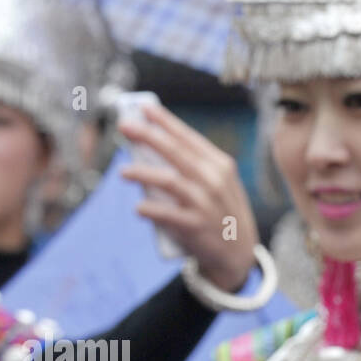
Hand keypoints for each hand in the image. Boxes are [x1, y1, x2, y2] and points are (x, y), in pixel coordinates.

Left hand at [119, 102, 257, 292]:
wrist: (237, 253)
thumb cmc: (218, 211)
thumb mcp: (215, 183)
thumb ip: (190, 166)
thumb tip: (148, 148)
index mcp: (218, 164)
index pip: (188, 137)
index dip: (164, 121)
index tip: (144, 107)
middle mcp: (214, 180)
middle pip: (175, 151)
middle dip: (148, 136)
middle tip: (124, 126)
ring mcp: (206, 203)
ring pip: (169, 180)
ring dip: (142, 173)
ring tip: (123, 171)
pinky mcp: (196, 227)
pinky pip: (167, 213)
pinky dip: (149, 208)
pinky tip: (138, 207)